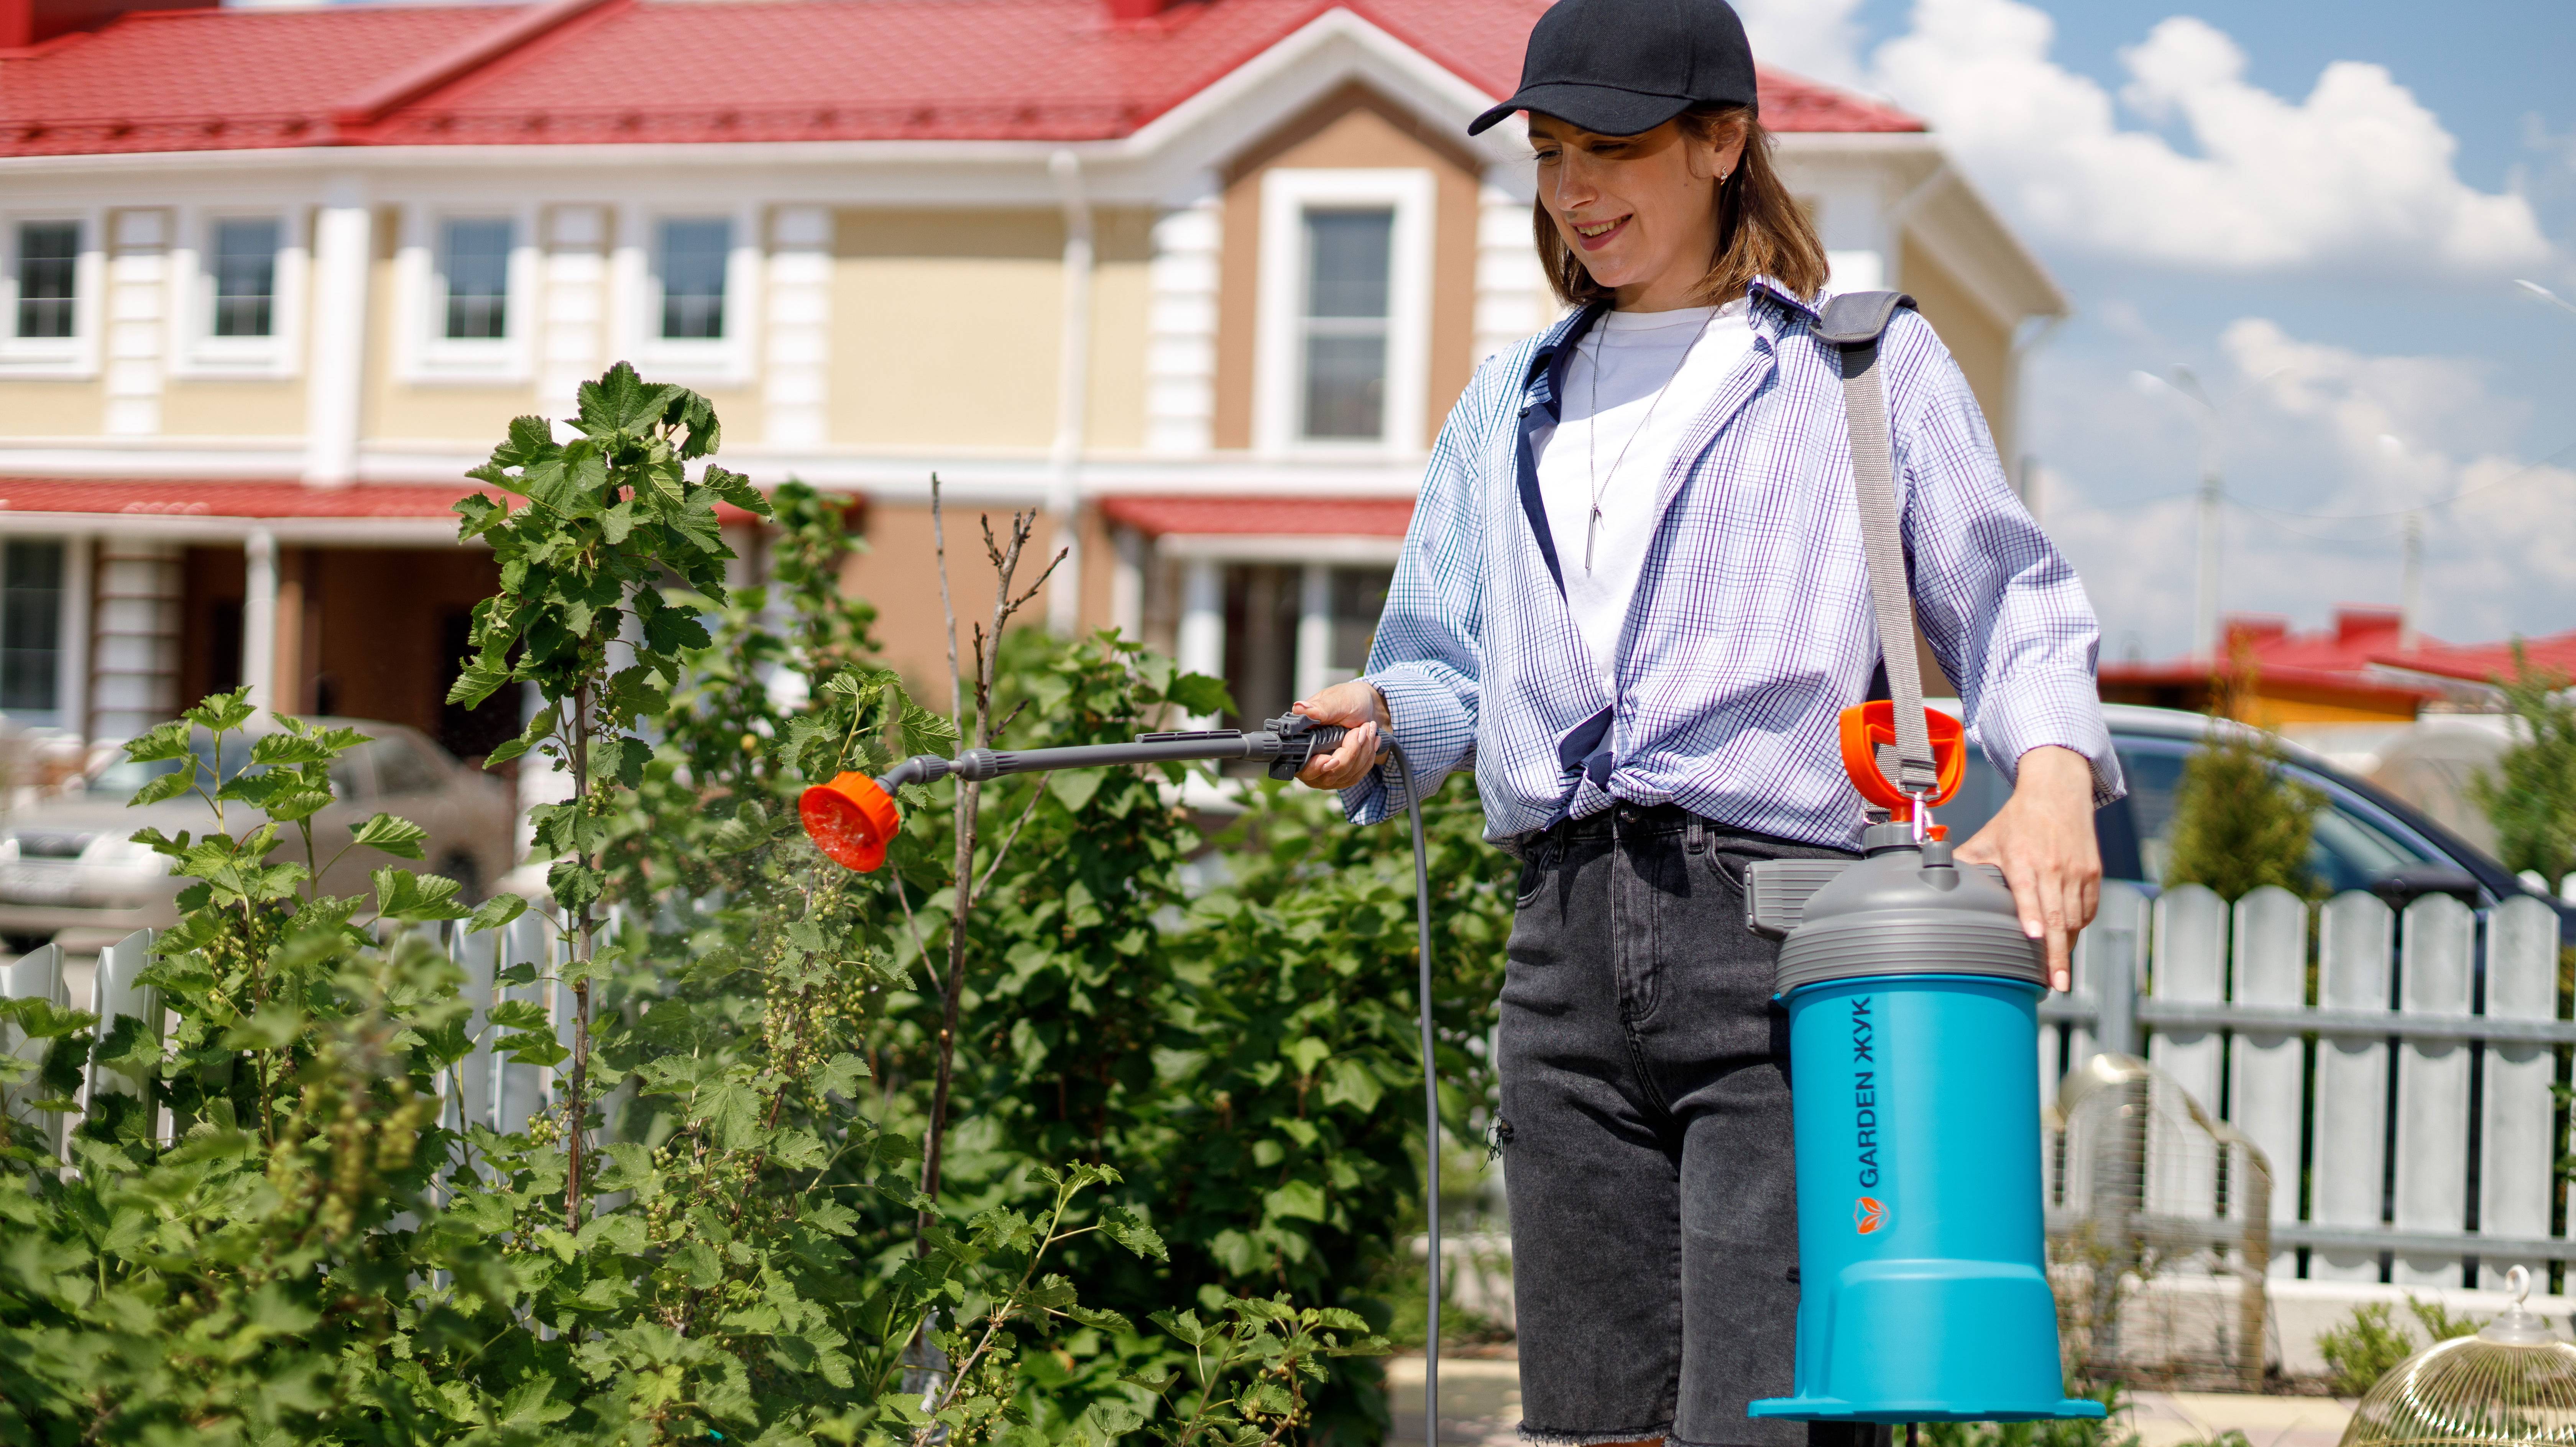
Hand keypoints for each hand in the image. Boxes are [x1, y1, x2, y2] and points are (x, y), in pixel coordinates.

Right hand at [1289, 680, 1391, 790]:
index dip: (1317, 766)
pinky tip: (1371, 742)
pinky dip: (1367, 760)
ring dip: (1362, 754)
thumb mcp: (1338, 701)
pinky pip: (1354, 777)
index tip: (1334, 759)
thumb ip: (1320, 708)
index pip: (1302, 764)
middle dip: (1349, 754)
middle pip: (1326, 774)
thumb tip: (1299, 708)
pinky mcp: (1340, 775)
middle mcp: (1309, 758)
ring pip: (1343, 776)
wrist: (1371, 707)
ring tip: (1368, 729)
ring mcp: (1325, 770)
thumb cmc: (1351, 700)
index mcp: (1301, 737)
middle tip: (1361, 730)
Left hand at [1955, 745, 2100, 992]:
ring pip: (2075, 918)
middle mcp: (2053, 866)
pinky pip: (2088, 909)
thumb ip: (1966, 863)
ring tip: (2057, 969)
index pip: (2030, 893)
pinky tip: (2066, 935)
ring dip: (2067, 945)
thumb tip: (1935, 882)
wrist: (2058, 790)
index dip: (2033, 917)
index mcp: (2022, 858)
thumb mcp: (1988, 838)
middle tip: (2057, 984)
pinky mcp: (2093, 872)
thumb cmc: (2018, 818)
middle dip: (2058, 955)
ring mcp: (2077, 870)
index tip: (2034, 939)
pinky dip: (2078, 925)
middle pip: (2058, 917)